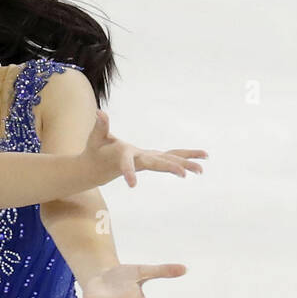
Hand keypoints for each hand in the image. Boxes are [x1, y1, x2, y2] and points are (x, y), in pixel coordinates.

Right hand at [84, 109, 206, 187]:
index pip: (127, 163)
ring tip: (202, 169)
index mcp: (123, 157)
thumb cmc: (95, 152)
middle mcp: (139, 160)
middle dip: (169, 168)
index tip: (132, 185)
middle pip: (156, 164)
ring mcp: (147, 161)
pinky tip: (201, 158)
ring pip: (168, 161)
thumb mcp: (94, 139)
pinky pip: (171, 157)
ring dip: (186, 164)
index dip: (129, 171)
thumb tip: (100, 112)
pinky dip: (185, 157)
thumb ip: (100, 127)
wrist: (98, 170)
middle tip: (184, 174)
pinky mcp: (152, 159)